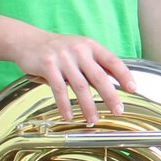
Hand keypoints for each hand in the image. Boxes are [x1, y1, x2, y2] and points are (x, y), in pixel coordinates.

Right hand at [12, 32, 135, 123]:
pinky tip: (69, 116)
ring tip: (93, 119)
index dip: (124, 75)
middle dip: (110, 96)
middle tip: (118, 110)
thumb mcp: (79, 49)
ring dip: (88, 105)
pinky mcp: (47, 66)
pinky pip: (58, 89)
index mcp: (90, 46)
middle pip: (98, 76)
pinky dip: (64, 105)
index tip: (133, 89)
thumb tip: (114, 83)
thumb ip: (94, 64)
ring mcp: (63, 58)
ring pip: (79, 86)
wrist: (27, 40)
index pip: (112, 60)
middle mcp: (79, 50)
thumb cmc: (58, 49)